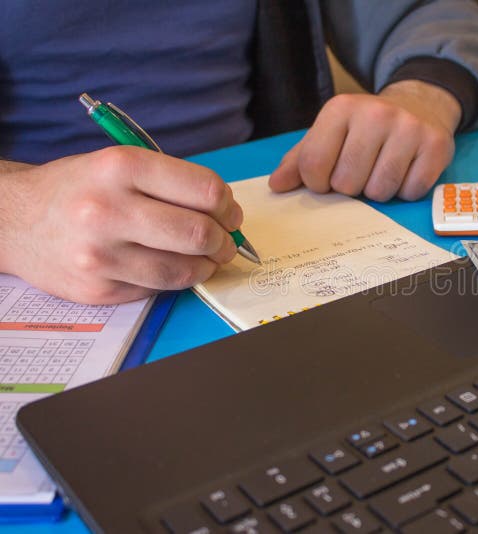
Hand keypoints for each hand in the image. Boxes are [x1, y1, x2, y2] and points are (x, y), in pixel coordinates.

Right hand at [0, 147, 242, 303]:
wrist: (15, 219)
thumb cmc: (79, 188)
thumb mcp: (120, 164)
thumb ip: (173, 184)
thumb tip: (227, 213)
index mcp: (121, 167)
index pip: (205, 189)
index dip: (228, 206)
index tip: (230, 213)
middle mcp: (108, 209)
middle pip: (199, 233)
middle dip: (224, 241)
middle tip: (225, 241)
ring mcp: (100, 254)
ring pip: (183, 270)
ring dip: (206, 266)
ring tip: (205, 258)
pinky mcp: (98, 288)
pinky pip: (158, 289)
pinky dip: (175, 280)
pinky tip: (169, 266)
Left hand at [269, 80, 460, 200]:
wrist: (419, 104)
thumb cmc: (365, 128)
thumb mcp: (330, 134)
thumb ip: (300, 160)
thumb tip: (276, 186)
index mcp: (340, 108)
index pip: (313, 165)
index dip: (318, 183)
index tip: (329, 176)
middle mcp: (375, 113)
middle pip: (347, 183)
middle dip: (351, 187)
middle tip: (362, 170)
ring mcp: (409, 128)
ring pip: (380, 192)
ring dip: (379, 192)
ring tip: (383, 170)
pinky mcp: (436, 146)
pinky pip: (410, 192)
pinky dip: (406, 191)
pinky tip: (406, 170)